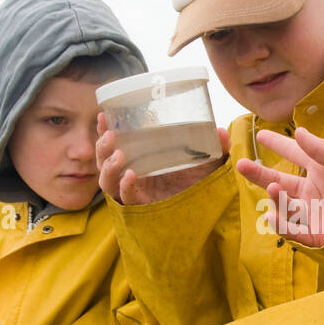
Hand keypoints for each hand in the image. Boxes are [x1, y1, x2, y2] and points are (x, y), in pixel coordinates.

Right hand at [96, 113, 229, 204]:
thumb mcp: (210, 161)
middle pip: (105, 161)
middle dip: (102, 147)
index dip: (104, 130)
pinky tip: (131, 176)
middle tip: (110, 135)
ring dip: (108, 166)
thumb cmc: (204, 182)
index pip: (115, 143)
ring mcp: (136, 191)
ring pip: (108, 180)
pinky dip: (125, 187)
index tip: (103, 115)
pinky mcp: (141, 206)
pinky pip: (125, 198)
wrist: (208, 209)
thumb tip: (221, 131)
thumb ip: (217, 147)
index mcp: (143, 158)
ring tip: (119, 155)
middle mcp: (135, 174)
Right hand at [236, 126, 323, 247]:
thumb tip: (300, 132)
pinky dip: (282, 226)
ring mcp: (311, 213)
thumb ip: (322, 150)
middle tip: (241, 164)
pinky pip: (293, 232)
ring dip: (275, 198)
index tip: (260, 134)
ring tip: (272, 188)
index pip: (294, 155)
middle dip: (260, 174)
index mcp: (319, 172)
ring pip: (284, 206)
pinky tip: (272, 217)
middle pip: (279, 182)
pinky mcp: (315, 235)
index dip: (278, 145)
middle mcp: (311, 192)